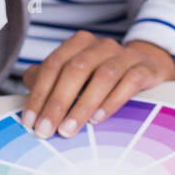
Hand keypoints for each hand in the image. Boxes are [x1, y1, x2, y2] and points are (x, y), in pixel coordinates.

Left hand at [20, 33, 174, 138]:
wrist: (145, 66)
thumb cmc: (99, 76)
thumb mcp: (74, 76)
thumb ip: (49, 82)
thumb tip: (29, 105)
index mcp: (78, 43)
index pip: (53, 65)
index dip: (39, 93)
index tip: (29, 122)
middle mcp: (101, 45)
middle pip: (75, 69)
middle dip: (57, 102)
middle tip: (45, 131)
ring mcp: (125, 55)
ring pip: (103, 76)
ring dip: (82, 105)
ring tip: (68, 130)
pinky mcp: (145, 69)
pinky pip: (130, 82)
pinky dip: (112, 101)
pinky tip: (98, 119)